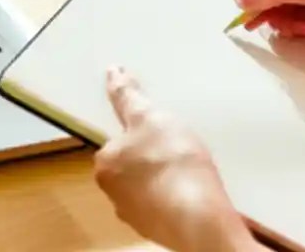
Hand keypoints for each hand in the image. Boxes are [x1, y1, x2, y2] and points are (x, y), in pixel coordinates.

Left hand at [94, 67, 260, 251]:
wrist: (199, 218)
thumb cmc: (171, 161)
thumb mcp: (151, 117)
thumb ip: (129, 96)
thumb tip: (112, 71)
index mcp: (105, 166)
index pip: (115, 144)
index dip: (139, 134)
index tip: (160, 134)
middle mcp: (113, 194)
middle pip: (131, 168)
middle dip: (151, 158)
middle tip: (178, 147)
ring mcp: (137, 217)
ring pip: (149, 190)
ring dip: (165, 180)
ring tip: (192, 170)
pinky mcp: (160, 232)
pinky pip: (168, 207)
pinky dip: (178, 198)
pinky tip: (197, 193)